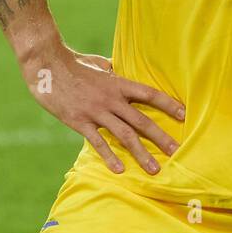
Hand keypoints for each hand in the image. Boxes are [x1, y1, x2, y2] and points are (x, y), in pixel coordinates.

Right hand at [21, 45, 184, 174]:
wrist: (46, 64)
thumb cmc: (72, 63)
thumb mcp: (97, 64)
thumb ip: (110, 70)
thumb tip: (117, 69)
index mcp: (118, 84)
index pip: (149, 94)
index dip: (168, 104)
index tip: (184, 115)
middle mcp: (111, 99)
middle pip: (142, 120)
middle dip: (161, 138)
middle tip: (178, 152)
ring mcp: (96, 111)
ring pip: (124, 135)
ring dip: (141, 153)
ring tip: (154, 169)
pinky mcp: (80, 121)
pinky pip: (98, 142)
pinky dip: (110, 156)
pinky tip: (120, 169)